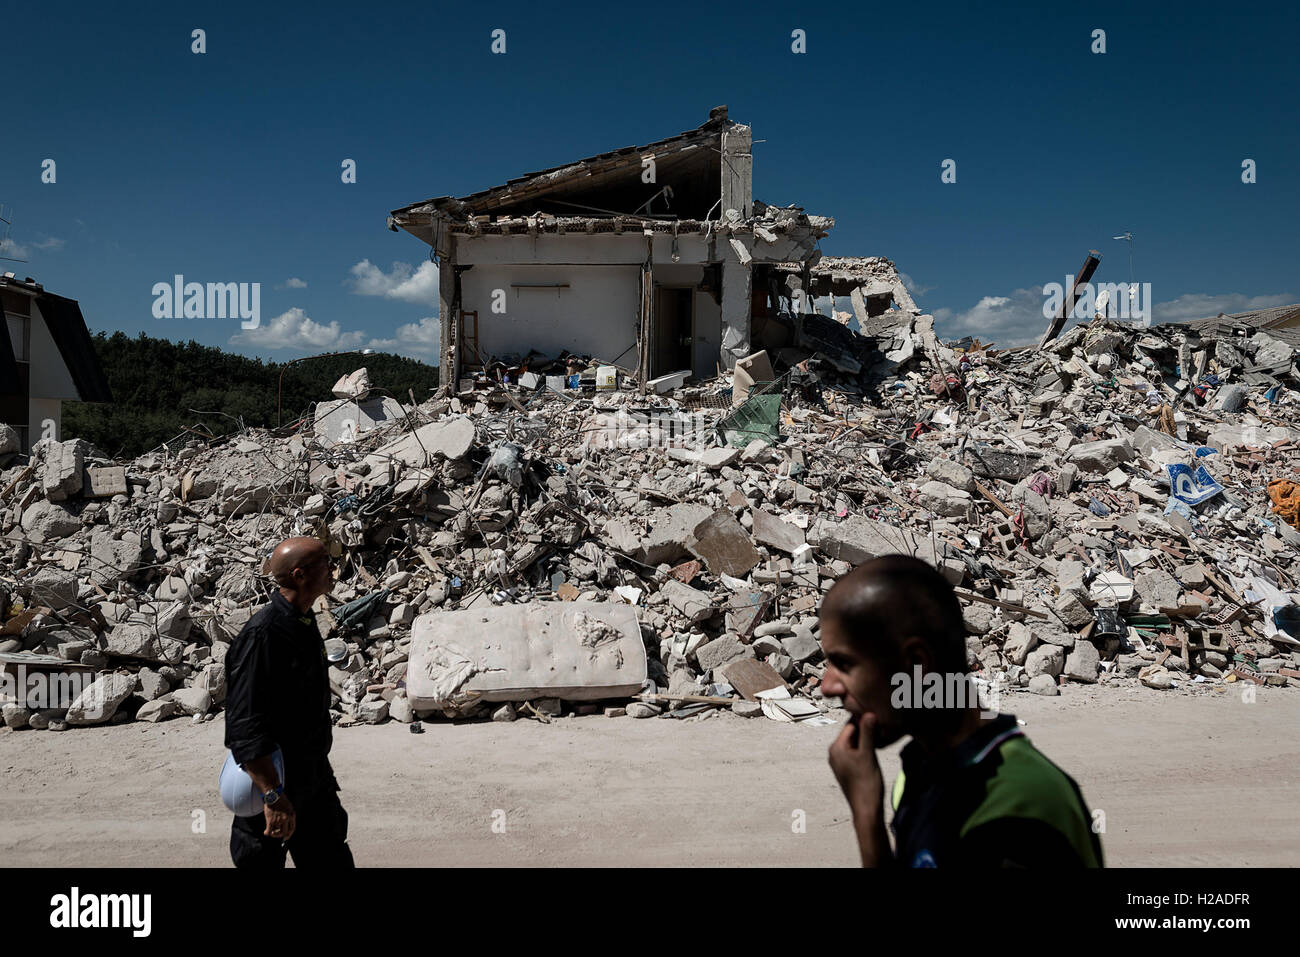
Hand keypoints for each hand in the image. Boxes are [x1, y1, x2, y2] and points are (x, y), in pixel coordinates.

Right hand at [264, 795, 295, 840]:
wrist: (273, 795)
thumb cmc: (280, 800)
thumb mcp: (289, 807)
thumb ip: (289, 815)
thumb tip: (286, 823)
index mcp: (292, 815)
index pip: (292, 828)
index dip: (289, 834)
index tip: (286, 838)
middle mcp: (286, 819)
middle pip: (285, 832)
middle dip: (280, 835)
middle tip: (276, 834)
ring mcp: (279, 820)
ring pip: (276, 832)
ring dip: (273, 832)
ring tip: (270, 829)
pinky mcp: (271, 820)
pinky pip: (269, 831)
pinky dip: (267, 833)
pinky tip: (265, 832)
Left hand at [829, 712, 892, 865]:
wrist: (866, 810)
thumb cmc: (866, 784)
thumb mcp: (869, 755)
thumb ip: (868, 733)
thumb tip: (868, 713)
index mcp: (836, 748)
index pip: (851, 724)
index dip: (865, 721)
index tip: (878, 718)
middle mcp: (834, 753)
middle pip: (852, 733)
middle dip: (866, 730)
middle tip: (882, 728)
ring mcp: (840, 762)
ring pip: (855, 742)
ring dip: (867, 740)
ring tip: (881, 739)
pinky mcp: (846, 769)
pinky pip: (855, 752)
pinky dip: (865, 749)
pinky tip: (875, 752)